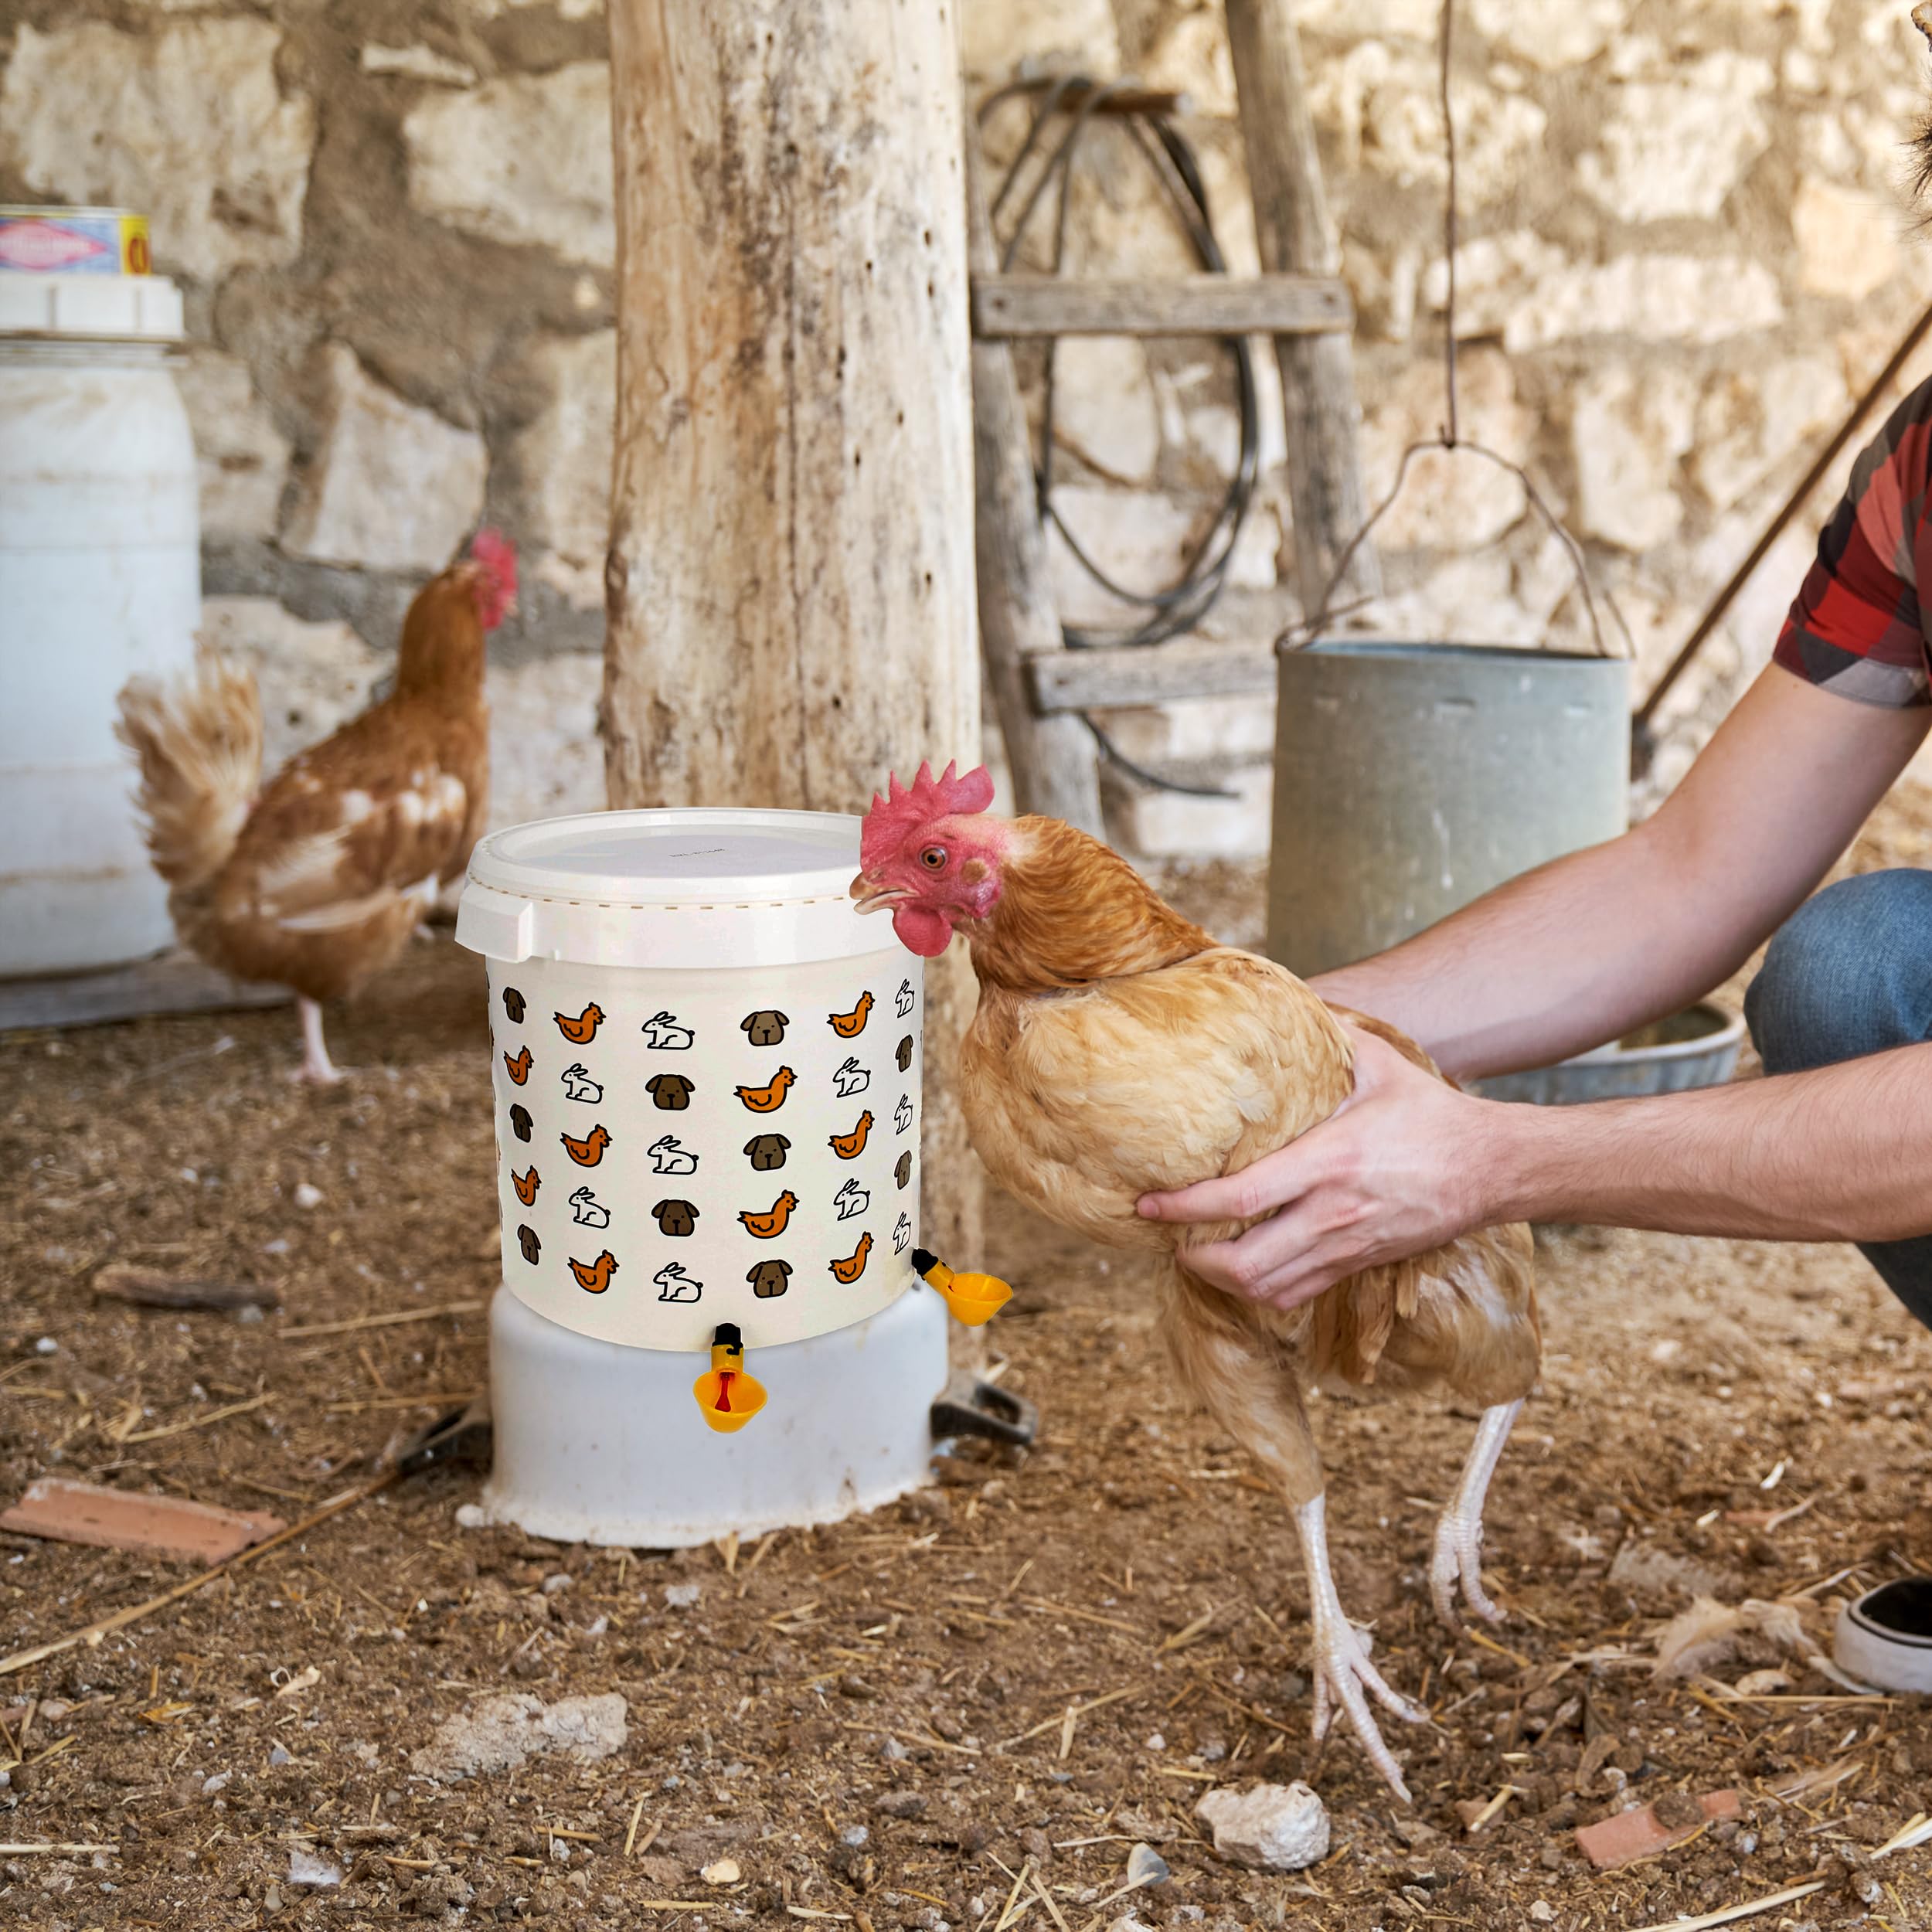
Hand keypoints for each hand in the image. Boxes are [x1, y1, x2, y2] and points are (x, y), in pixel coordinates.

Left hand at [1136, 1027, 1505, 1310]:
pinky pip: (1297, 1295)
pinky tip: (1243, 1269)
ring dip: (1222, 1280)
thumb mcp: (1379, 1063)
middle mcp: (1332, 1213)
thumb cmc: (1430, 1113)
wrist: (1491, 1168)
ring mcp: (1346, 1246)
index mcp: (1329, 1161)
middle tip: (1169, 1236)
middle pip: (1244, 1263)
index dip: (1184, 1207)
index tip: (1148, 1204)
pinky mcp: (1359, 1265)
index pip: (1239, 1199)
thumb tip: (1290, 998)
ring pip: (1268, 1288)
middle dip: (1194, 1258)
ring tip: (1197, 1254)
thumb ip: (1331, 1034)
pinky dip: (1261, 1292)